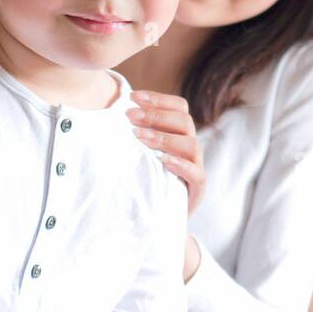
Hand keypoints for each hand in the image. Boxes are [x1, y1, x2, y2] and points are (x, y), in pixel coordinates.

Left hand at [127, 91, 205, 214]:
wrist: (159, 215)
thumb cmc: (146, 176)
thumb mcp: (140, 150)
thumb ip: (136, 130)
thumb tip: (115, 108)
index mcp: (180, 133)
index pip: (179, 107)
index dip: (158, 99)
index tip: (132, 97)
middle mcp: (190, 146)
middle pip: (184, 121)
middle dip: (156, 116)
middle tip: (130, 116)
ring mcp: (196, 167)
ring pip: (191, 144)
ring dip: (164, 138)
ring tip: (139, 137)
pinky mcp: (197, 189)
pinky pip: (196, 173)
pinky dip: (179, 164)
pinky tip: (161, 160)